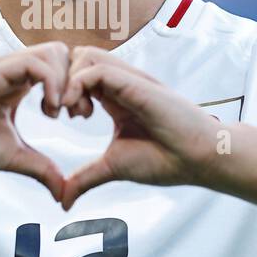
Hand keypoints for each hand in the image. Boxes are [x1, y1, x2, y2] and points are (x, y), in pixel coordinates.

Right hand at [0, 42, 70, 201]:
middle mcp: (14, 72)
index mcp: (19, 86)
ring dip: (66, 81)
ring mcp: (4, 68)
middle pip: (64, 55)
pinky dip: (51, 83)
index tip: (78, 116)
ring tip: (57, 112)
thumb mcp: (13, 157)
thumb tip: (63, 193)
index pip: (62, 69)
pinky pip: (35, 62)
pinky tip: (48, 109)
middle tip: (74, 113)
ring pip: (54, 53)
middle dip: (79, 81)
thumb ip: (41, 168)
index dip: (78, 89)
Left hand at [56, 46, 221, 210]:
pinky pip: (97, 69)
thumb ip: (85, 178)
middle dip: (59, 81)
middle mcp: (119, 84)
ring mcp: (128, 81)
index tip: (59, 116)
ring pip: (84, 55)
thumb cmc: (164, 160)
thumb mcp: (112, 167)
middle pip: (76, 58)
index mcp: (114, 97)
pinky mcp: (135, 84)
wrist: (197, 159)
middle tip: (61, 112)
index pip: (77, 74)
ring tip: (72, 111)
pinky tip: (80, 112)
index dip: (60, 89)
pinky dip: (78, 85)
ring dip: (68, 81)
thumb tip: (63, 201)